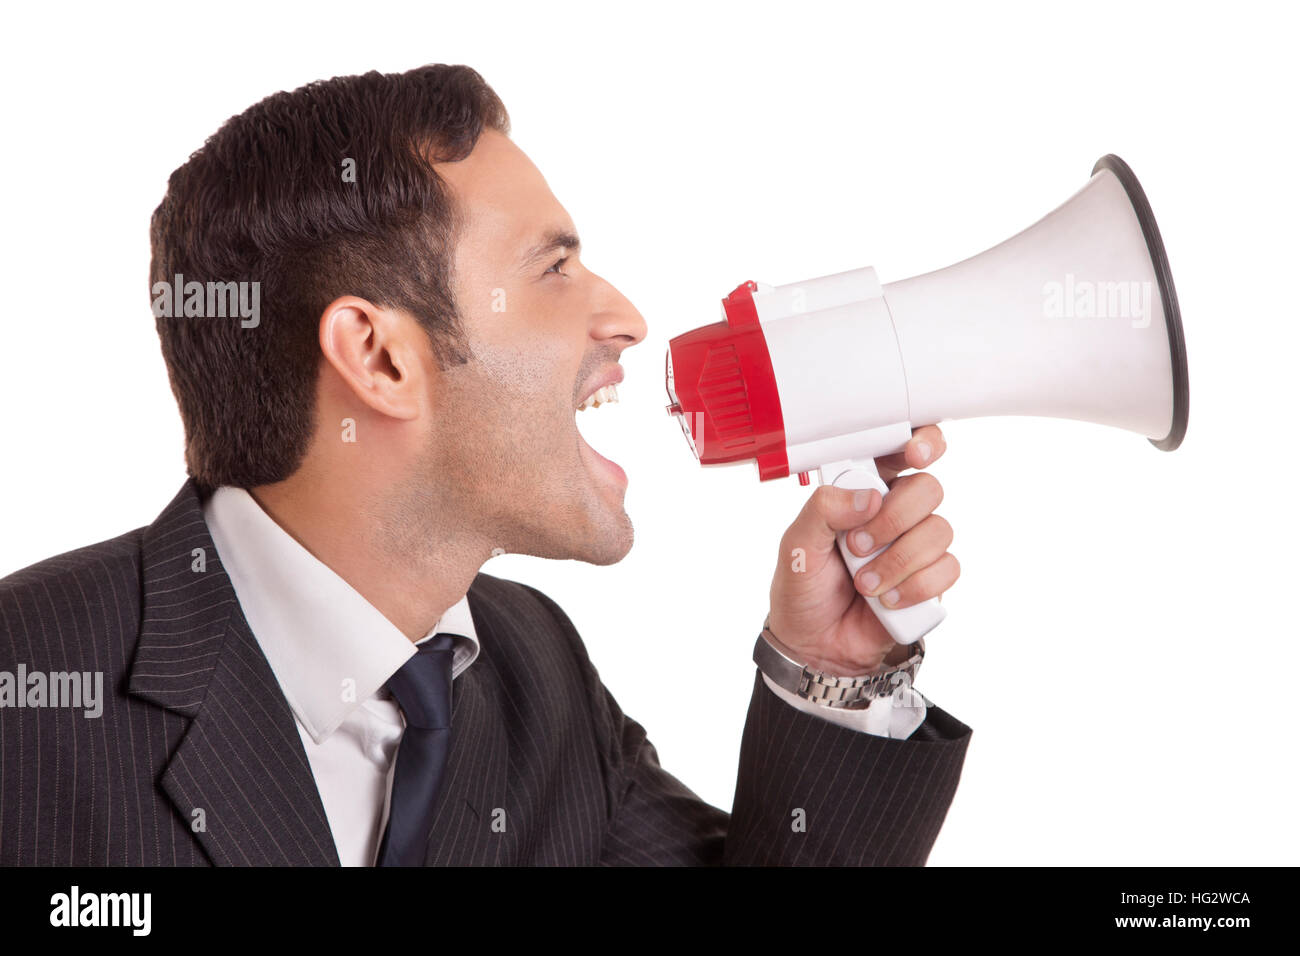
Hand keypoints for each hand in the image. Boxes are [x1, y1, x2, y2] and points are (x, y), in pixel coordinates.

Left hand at [767, 425, 958, 674]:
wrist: (815, 644)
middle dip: (896, 518)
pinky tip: (888, 600)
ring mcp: (916, 546)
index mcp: (862, 491)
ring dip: (898, 560)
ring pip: (940, 530)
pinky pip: (947, 569)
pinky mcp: (931, 580)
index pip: (902, 450)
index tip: (914, 453)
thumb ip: (823, 510)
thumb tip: (868, 498)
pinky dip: (915, 587)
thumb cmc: (804, 587)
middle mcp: (895, 513)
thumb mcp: (797, 545)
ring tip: (865, 584)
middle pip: (928, 488)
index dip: (921, 442)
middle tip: (859, 545)